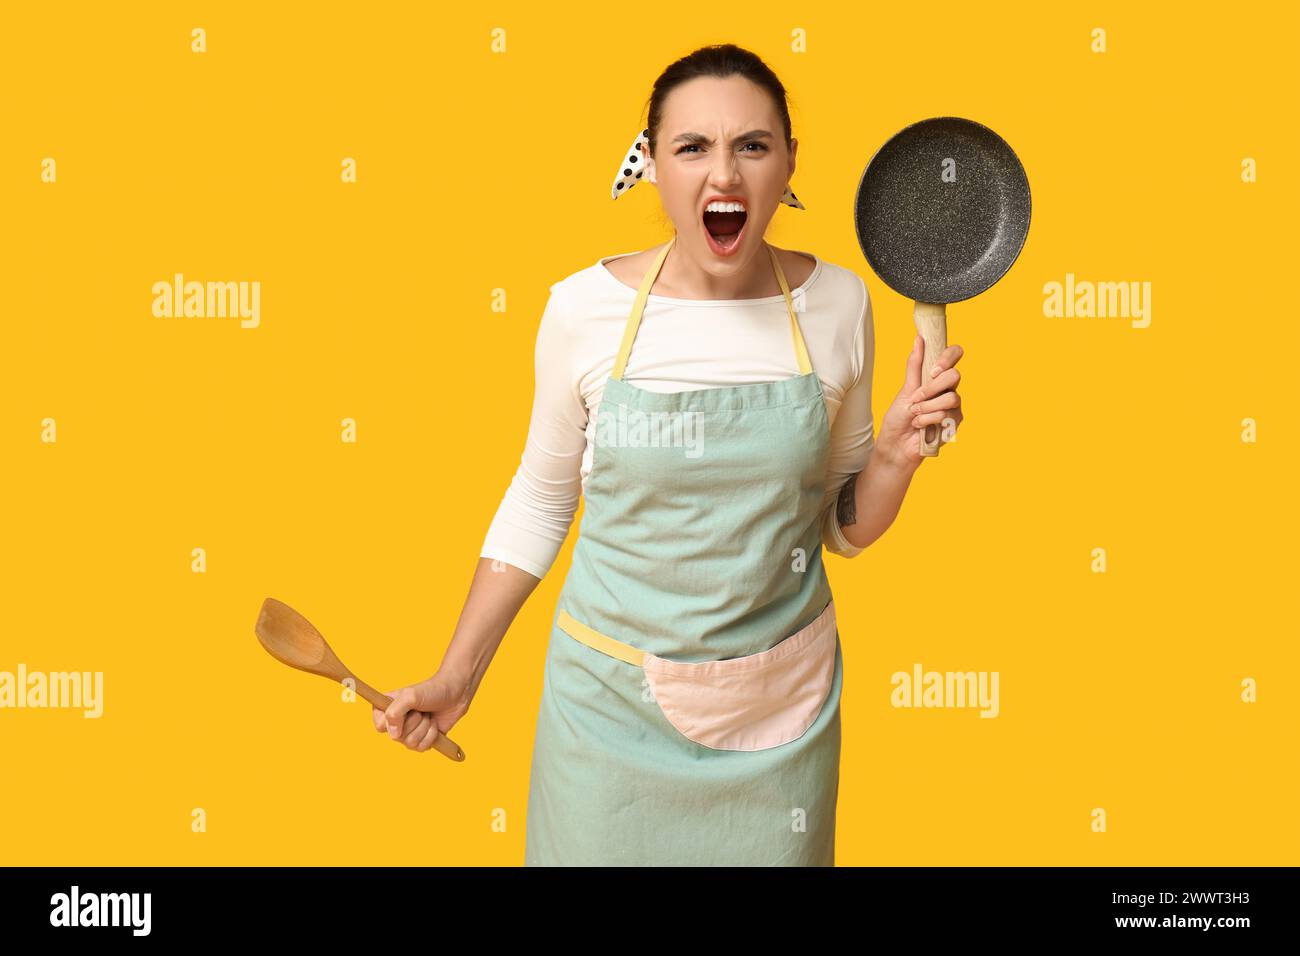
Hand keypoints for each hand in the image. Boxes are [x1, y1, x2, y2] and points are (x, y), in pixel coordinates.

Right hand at [371, 671, 471, 752]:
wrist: (456, 693)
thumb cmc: (432, 690)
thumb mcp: (410, 696)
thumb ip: (394, 712)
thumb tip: (393, 735)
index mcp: (387, 708)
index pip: (379, 726)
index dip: (390, 722)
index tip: (403, 711)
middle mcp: (396, 722)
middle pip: (396, 737)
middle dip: (413, 723)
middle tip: (420, 710)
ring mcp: (409, 732)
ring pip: (410, 743)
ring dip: (424, 728)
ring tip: (428, 715)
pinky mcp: (423, 739)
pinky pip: (422, 747)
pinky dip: (431, 734)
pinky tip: (434, 723)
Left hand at [876, 334, 963, 466]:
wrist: (897, 443)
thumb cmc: (899, 417)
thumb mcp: (905, 388)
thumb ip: (914, 365)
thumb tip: (919, 339)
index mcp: (937, 376)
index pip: (955, 354)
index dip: (948, 357)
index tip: (933, 370)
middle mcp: (949, 388)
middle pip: (955, 375)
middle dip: (931, 388)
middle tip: (916, 398)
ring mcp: (954, 406)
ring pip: (951, 397)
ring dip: (927, 407)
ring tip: (915, 415)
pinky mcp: (955, 422)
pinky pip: (947, 414)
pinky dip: (928, 420)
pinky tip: (920, 426)